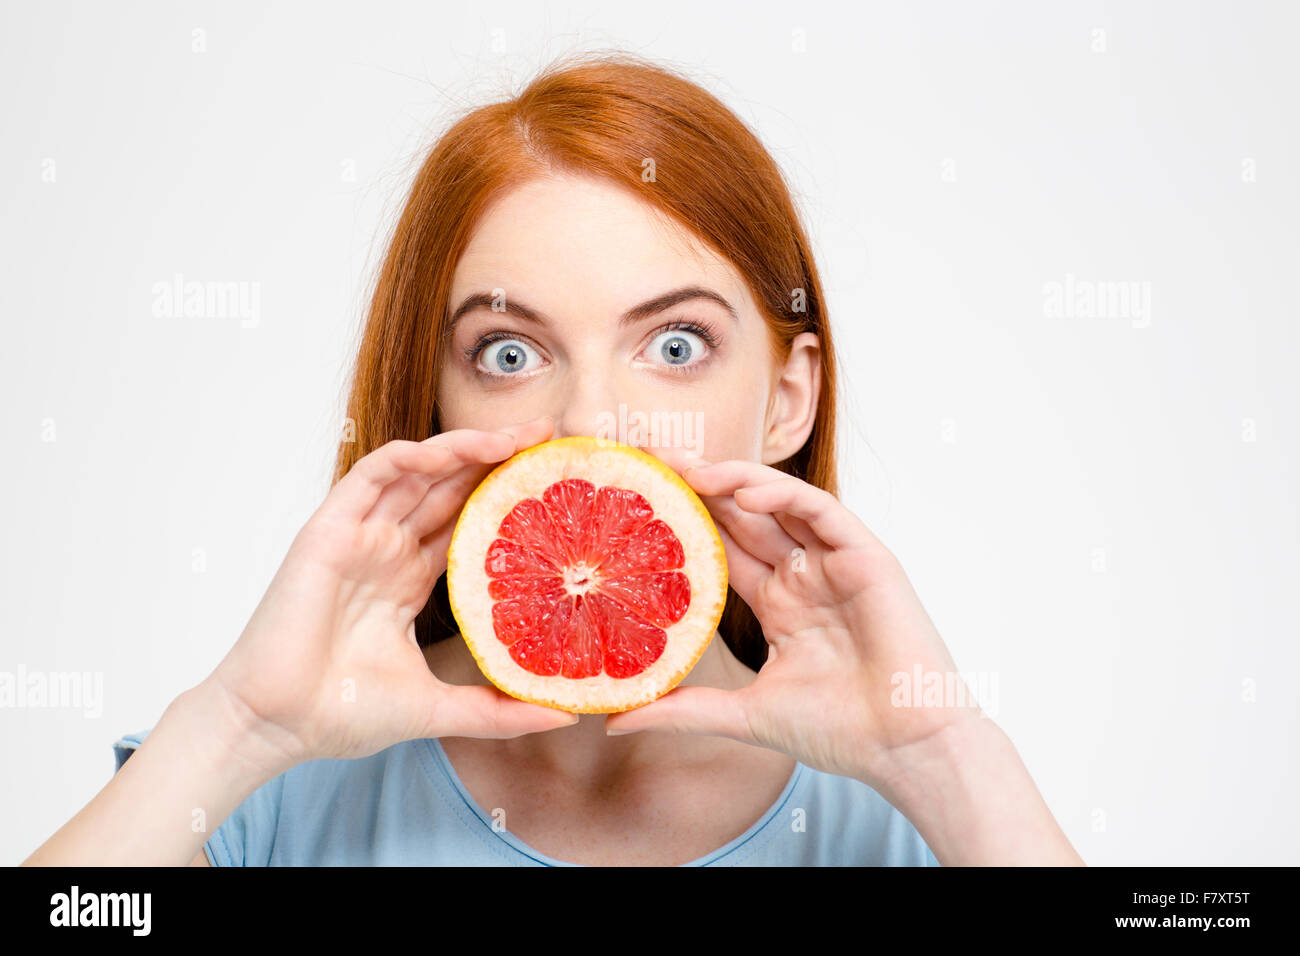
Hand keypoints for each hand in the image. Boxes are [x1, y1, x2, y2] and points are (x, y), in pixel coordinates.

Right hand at [206, 416, 577, 775]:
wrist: (278, 725)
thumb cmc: (343, 715)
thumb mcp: (439, 708)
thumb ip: (497, 709)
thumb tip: (562, 716)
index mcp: (409, 580)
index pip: (467, 523)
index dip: (507, 498)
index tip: (556, 484)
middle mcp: (387, 551)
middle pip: (451, 488)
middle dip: (498, 458)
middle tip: (549, 434)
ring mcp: (360, 537)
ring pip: (418, 473)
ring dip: (464, 447)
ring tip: (516, 435)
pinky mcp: (329, 530)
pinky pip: (372, 476)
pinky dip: (410, 456)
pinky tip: (452, 450)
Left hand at [604, 451, 983, 788]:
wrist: (905, 749)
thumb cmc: (840, 732)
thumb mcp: (745, 715)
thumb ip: (684, 710)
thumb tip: (616, 721)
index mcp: (779, 602)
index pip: (723, 545)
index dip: (685, 518)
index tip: (639, 497)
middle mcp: (803, 575)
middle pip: (743, 514)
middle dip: (700, 483)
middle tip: (651, 457)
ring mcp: (834, 563)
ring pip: (779, 502)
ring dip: (734, 479)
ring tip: (688, 468)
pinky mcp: (866, 558)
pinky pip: (821, 511)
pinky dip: (784, 496)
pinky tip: (744, 493)